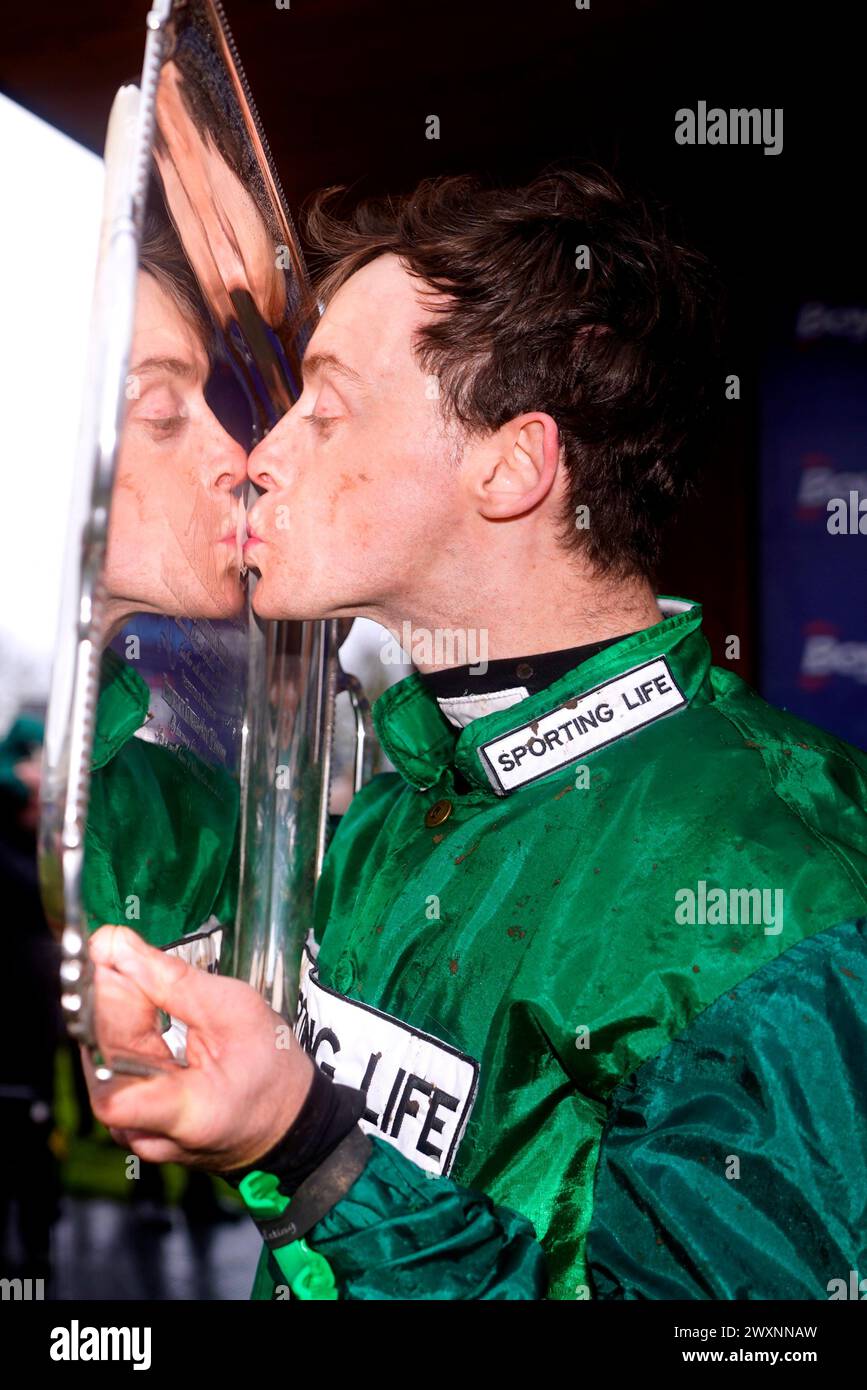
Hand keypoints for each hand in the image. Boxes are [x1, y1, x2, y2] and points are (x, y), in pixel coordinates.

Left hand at [83, 925, 313, 1170]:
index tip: (105, 972)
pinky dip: (120, 1031)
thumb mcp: (236, 1009)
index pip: (113, 1096)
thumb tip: (117, 946)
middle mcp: (153, 1135)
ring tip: (134, 976)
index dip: (100, 1031)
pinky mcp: (131, 1125)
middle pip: (103, 1064)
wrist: (285, 1116)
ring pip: (102, 1065)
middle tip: (117, 952)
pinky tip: (137, 1004)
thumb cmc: (273, 1070)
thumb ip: (172, 980)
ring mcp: (139, 1135)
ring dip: (112, 1012)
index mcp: (187, 1113)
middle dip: (107, 1000)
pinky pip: (112, 1074)